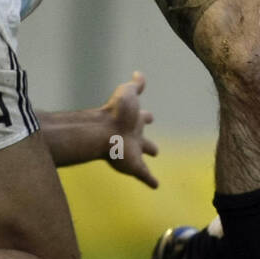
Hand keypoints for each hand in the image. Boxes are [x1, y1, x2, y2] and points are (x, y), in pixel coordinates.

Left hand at [101, 71, 158, 188]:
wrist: (103, 132)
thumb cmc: (116, 112)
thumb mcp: (127, 93)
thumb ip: (135, 85)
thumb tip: (138, 73)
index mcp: (133, 120)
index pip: (142, 118)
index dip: (147, 116)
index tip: (151, 117)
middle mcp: (133, 136)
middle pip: (143, 140)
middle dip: (149, 143)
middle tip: (155, 150)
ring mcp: (133, 152)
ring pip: (143, 155)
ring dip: (147, 156)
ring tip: (153, 160)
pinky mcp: (134, 166)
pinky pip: (145, 175)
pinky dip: (151, 180)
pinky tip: (155, 185)